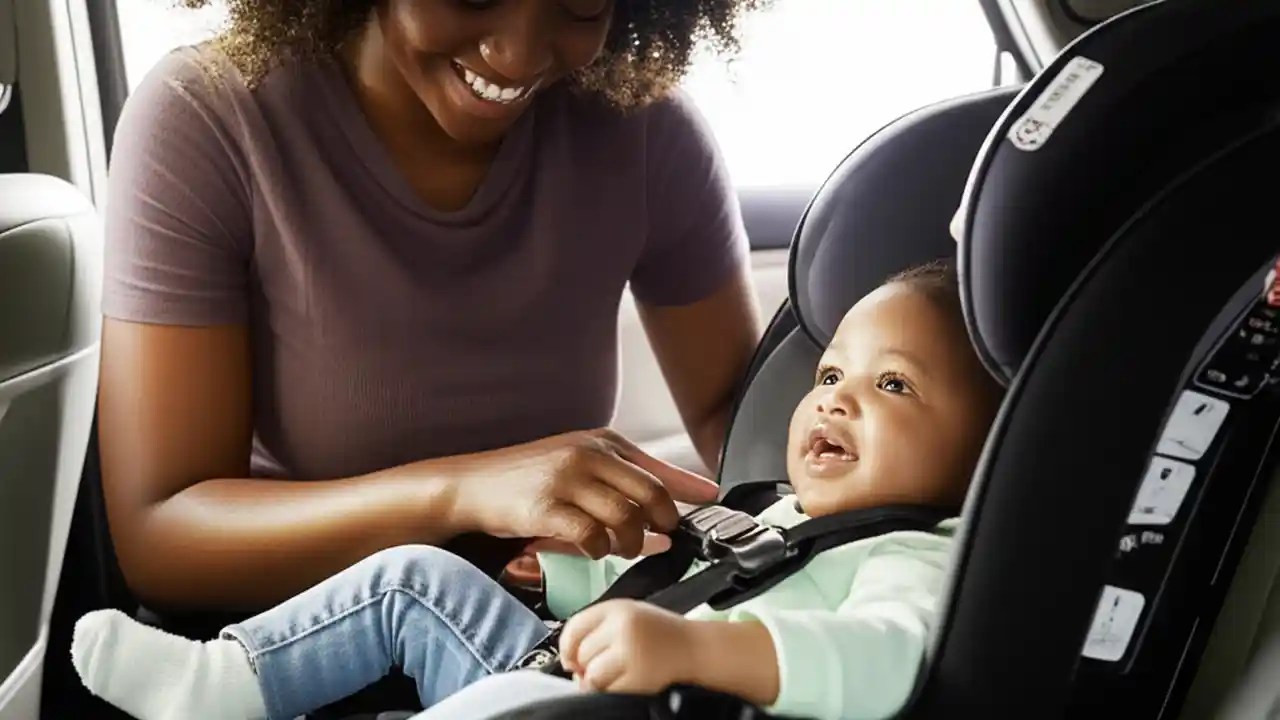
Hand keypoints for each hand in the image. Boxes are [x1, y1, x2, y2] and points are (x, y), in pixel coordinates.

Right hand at [451, 429, 716, 558]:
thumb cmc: (529, 480)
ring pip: (624, 518)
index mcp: (600, 442)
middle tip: (661, 537)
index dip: (688, 489)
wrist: (473, 485)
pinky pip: (591, 535)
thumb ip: (623, 486)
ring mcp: (566, 479)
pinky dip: (599, 548)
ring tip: (622, 547)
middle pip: (649, 493)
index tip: (713, 500)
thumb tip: (670, 519)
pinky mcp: (545, 507)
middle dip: (663, 522)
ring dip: (630, 542)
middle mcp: (587, 455)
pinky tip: (592, 549)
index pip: (656, 468)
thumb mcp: (578, 468)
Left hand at [558, 600, 696, 693]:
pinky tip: (624, 684)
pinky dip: (611, 692)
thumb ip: (599, 629)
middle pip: (582, 654)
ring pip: (593, 675)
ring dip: (597, 682)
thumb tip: (570, 660)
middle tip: (598, 670)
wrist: (695, 647)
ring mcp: (631, 652)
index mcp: (617, 608)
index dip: (567, 647)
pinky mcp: (640, 677)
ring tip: (612, 677)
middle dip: (585, 667)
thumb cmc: (660, 633)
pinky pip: (609, 691)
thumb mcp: (629, 616)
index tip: (570, 658)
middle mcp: (623, 627)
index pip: (575, 626)